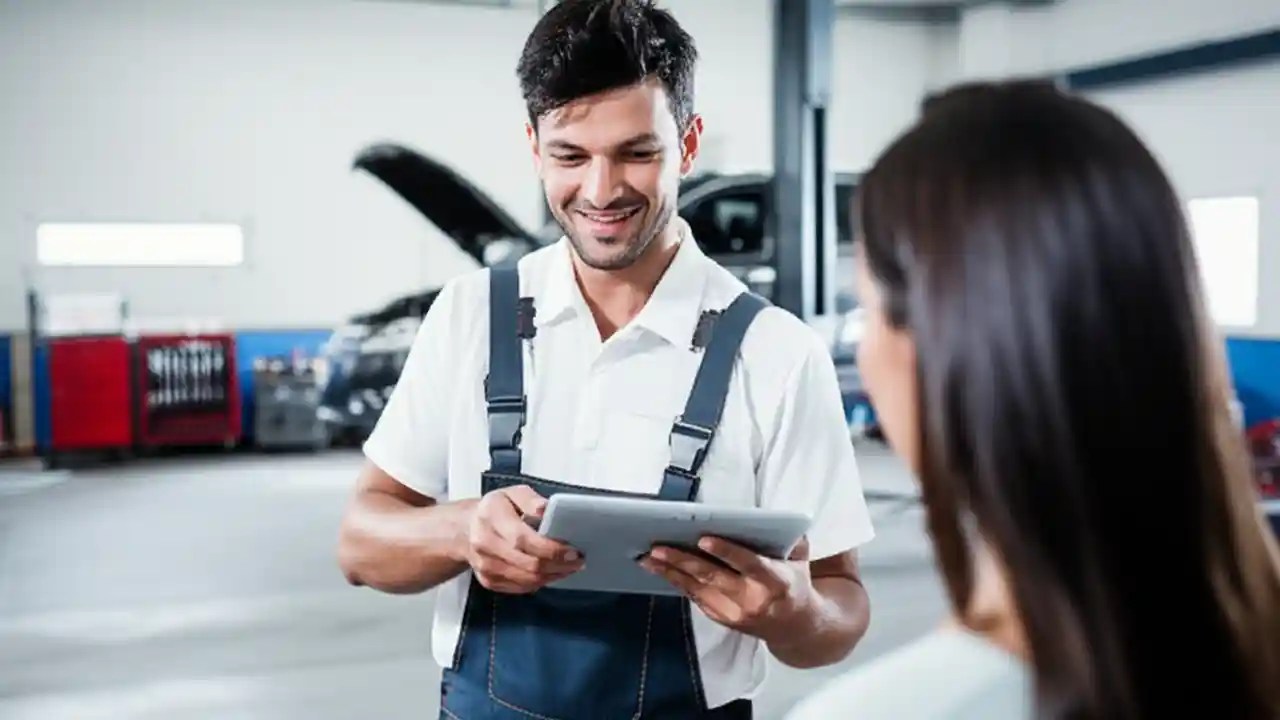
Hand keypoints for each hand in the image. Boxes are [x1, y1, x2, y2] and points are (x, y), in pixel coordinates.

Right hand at [465, 485, 583, 593]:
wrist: (465, 529)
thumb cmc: (494, 510)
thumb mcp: (512, 493)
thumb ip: (531, 500)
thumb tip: (548, 510)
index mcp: (491, 517)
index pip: (523, 539)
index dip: (551, 549)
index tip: (572, 550)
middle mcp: (485, 543)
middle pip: (528, 564)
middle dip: (559, 565)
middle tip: (578, 560)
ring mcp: (485, 566)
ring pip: (527, 580)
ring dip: (554, 575)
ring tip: (569, 566)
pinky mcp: (489, 581)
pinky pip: (522, 587)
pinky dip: (542, 581)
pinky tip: (553, 572)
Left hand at [640, 535, 814, 642]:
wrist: (794, 627)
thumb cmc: (794, 583)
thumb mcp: (800, 559)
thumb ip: (790, 539)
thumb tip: (770, 518)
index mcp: (776, 581)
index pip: (748, 564)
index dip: (726, 552)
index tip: (703, 539)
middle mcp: (752, 600)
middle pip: (713, 577)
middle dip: (683, 561)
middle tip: (658, 548)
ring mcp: (735, 613)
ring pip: (697, 589)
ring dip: (670, 573)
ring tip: (648, 558)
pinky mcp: (722, 619)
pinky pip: (696, 597)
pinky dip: (677, 582)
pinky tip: (660, 569)